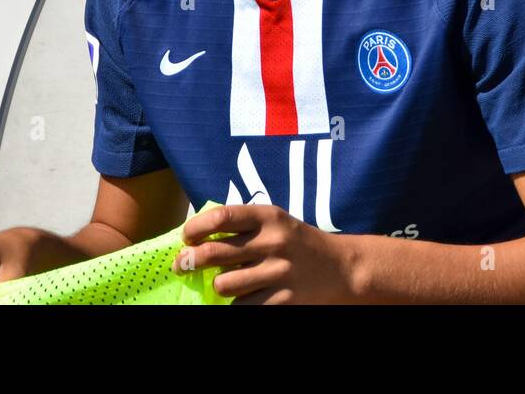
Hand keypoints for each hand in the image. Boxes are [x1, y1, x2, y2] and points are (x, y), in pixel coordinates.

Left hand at [171, 203, 357, 303]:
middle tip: (183, 265)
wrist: (341, 269)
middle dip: (190, 261)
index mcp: (269, 217)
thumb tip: (197, 239)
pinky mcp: (283, 300)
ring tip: (224, 282)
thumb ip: (243, 226)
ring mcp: (278, 273)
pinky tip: (242, 297)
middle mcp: (273, 242)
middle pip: (214, 253)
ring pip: (223, 284)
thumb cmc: (298, 243)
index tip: (187, 237)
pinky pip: (241, 307)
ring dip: (217, 285)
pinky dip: (236, 304)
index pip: (221, 217)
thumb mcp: (276, 222)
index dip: (196, 228)